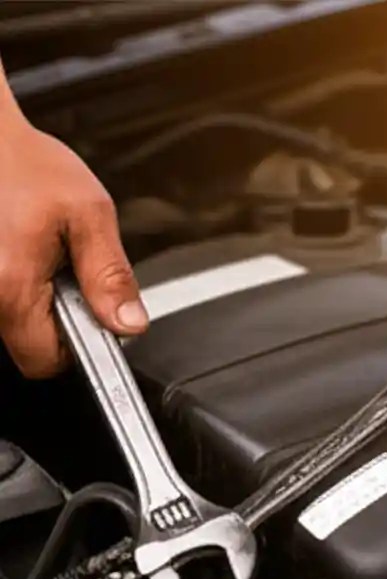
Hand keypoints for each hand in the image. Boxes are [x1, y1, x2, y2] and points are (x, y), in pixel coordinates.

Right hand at [0, 115, 146, 377]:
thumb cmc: (25, 163)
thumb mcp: (89, 214)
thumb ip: (111, 276)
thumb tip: (129, 323)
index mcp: (11, 286)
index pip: (45, 361)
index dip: (78, 347)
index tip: (93, 316)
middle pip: (25, 345)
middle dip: (57, 319)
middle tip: (67, 270)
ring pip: (10, 323)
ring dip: (34, 300)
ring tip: (42, 253)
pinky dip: (16, 283)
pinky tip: (22, 250)